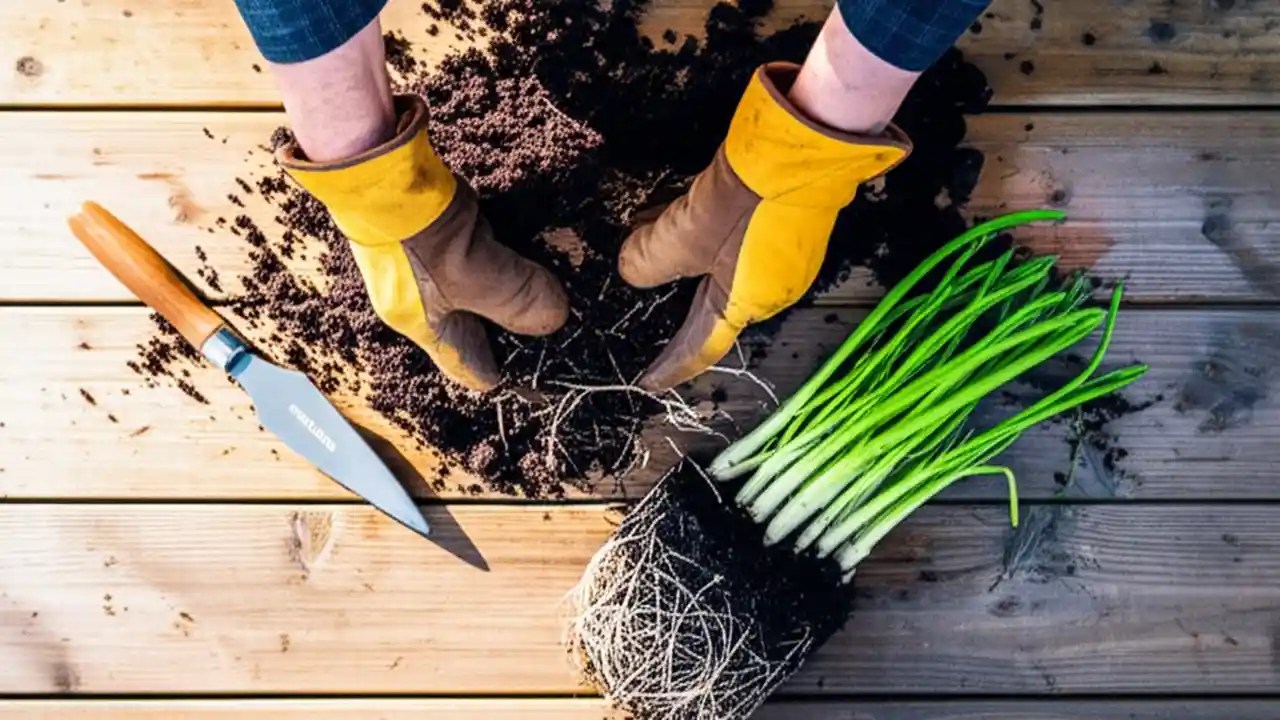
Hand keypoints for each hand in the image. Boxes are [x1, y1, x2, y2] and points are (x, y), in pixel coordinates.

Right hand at [280, 94, 568, 390]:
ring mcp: (428, 264)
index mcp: (426, 326)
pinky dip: (505, 253)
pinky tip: (533, 245)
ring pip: (483, 289)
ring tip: (558, 284)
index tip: (553, 363)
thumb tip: (555, 316)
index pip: (474, 371)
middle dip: (520, 326)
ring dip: (516, 286)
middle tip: (568, 321)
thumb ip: (516, 298)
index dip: (512, 372)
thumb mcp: (471, 271)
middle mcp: (424, 300)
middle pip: (481, 330)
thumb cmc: (413, 228)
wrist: (375, 163)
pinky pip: (480, 252)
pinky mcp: (435, 231)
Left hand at [618, 63, 910, 389]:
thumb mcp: (686, 233)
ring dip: (680, 251)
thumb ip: (650, 259)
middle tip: (634, 277)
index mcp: (746, 303)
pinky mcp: (786, 222)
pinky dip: (702, 231)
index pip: (701, 346)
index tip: (647, 382)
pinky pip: (733, 239)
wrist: (808, 145)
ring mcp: (782, 254)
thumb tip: (631, 269)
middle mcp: (770, 287)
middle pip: (707, 298)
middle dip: (668, 290)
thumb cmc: (751, 198)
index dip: (670, 365)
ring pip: (718, 263)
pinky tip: (674, 205)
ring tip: (642, 230)